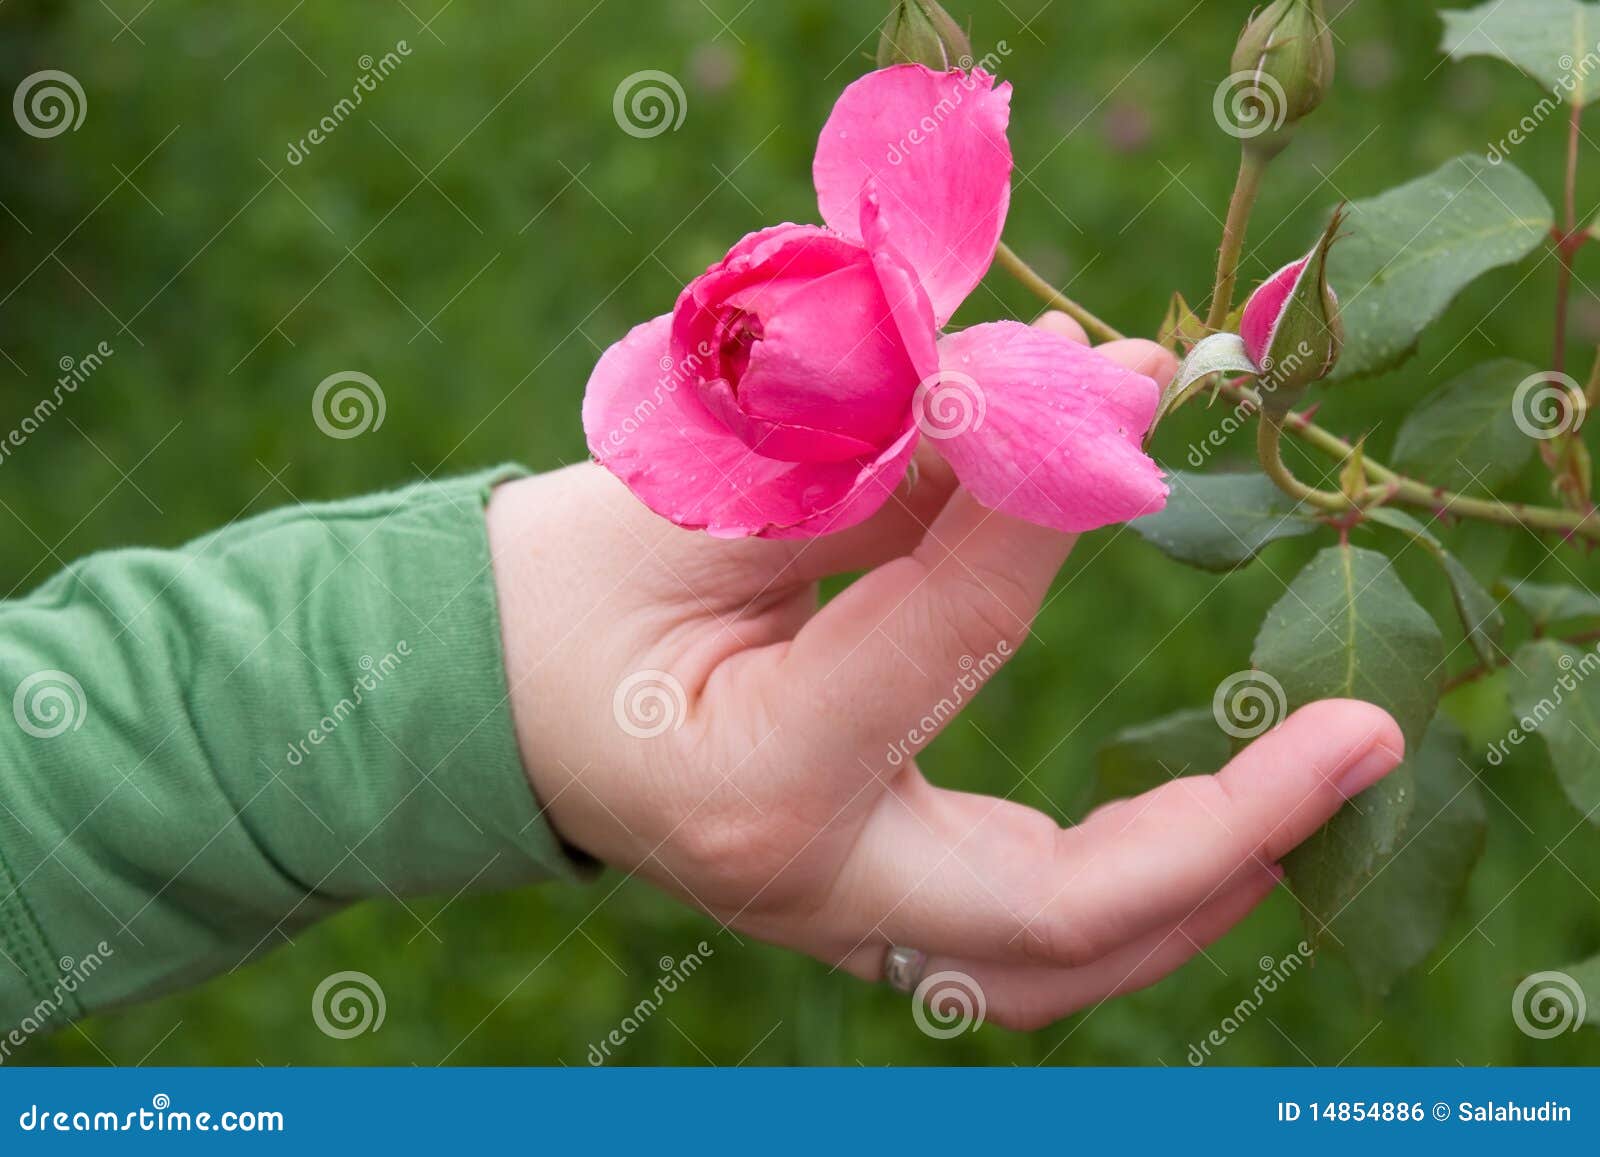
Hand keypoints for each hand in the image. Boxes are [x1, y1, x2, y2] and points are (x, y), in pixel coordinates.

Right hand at [486, 313, 1404, 1030]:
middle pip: (1061, 915)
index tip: (1132, 390)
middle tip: (1362, 738)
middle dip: (1232, 827)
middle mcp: (802, 887)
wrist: (475, 699)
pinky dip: (1124, 885)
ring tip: (1308, 786)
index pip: (948, 636)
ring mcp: (831, 919)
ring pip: (1055, 957)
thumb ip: (885, 468)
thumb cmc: (559, 591)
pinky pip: (1019, 932)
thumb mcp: (700, 505)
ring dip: (1195, 880)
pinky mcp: (855, 903)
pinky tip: (1194, 821)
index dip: (1053, 503)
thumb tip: (1064, 404)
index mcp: (747, 779)